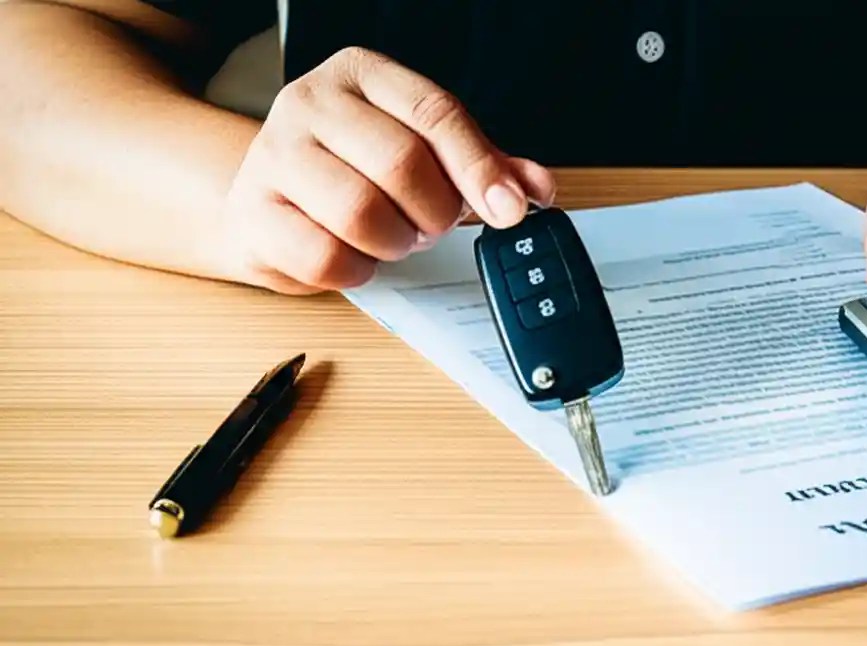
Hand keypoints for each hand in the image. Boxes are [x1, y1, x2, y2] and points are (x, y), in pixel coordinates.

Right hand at [222, 47, 555, 293]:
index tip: (511, 209)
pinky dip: (355, 269)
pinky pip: (324, 257)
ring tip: (391, 237)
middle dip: (433, 212)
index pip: (435, 113)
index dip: (480, 167)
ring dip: (394, 242)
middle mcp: (311, 102)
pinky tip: (355, 255)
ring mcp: (273, 155)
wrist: (269, 197)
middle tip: (430, 225)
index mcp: (362, 74)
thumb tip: (534, 188)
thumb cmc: (352, 169)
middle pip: (402, 164)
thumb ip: (482, 165)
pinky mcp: (251, 213)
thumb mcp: (423, 151)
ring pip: (361, 212)